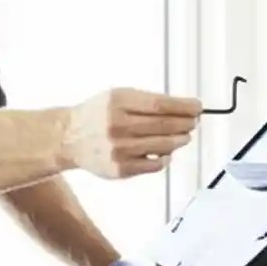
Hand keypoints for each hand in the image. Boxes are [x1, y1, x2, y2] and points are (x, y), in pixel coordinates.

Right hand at [62, 87, 202, 178]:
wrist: (68, 138)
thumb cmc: (97, 115)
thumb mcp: (117, 96)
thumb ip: (146, 101)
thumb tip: (183, 109)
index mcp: (117, 103)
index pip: (161, 105)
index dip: (184, 106)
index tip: (197, 107)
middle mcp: (117, 126)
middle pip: (165, 125)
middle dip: (186, 123)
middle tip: (193, 122)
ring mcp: (119, 149)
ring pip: (163, 146)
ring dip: (179, 140)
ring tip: (183, 136)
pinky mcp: (120, 169)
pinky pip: (154, 165)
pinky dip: (164, 158)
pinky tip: (164, 152)